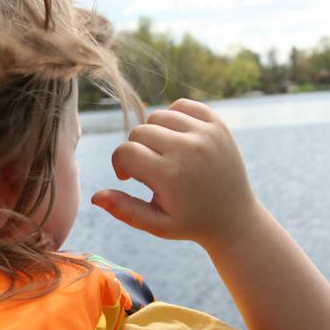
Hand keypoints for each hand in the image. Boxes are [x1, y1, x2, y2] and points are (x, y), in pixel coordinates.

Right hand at [91, 98, 257, 248]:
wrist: (234, 217)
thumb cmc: (189, 222)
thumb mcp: (155, 224)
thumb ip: (124, 210)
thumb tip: (95, 197)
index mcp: (171, 175)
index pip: (125, 152)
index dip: (121, 165)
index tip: (130, 178)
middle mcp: (188, 149)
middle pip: (139, 131)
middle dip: (137, 149)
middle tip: (150, 170)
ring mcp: (205, 133)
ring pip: (158, 115)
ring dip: (154, 133)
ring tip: (163, 154)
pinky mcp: (217, 123)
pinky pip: (182, 105)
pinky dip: (174, 118)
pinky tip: (177, 139)